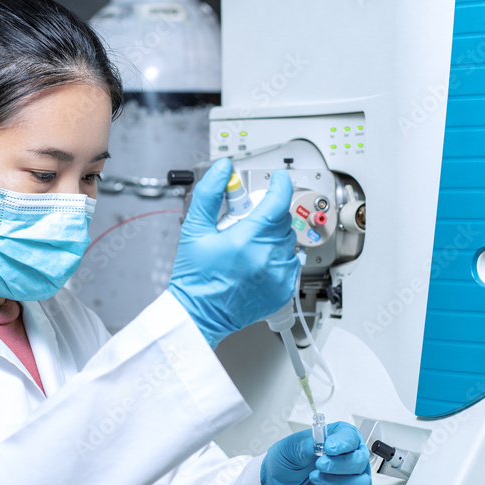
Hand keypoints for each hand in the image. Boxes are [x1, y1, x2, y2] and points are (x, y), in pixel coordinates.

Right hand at [167, 158, 298, 347]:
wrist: (199, 315)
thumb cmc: (195, 277)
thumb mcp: (194, 229)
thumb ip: (209, 194)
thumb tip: (223, 170)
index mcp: (247, 239)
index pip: (278, 201)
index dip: (280, 185)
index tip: (277, 180)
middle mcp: (267, 257)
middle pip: (283, 219)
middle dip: (268, 214)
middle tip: (246, 222)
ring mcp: (278, 275)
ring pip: (288, 240)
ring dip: (273, 237)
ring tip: (248, 247)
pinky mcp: (284, 289)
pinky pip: (290, 262)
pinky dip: (277, 257)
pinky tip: (256, 263)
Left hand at [260, 421, 372, 484]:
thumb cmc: (287, 463)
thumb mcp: (289, 447)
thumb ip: (305, 444)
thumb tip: (318, 445)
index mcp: (338, 439)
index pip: (352, 437)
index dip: (344, 442)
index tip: (329, 448)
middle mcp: (349, 459)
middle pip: (360, 460)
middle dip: (339, 464)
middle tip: (319, 465)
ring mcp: (351, 480)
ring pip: (361, 483)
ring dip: (338, 483)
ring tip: (316, 479)